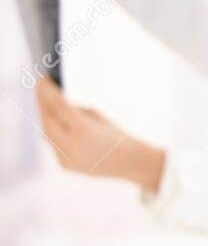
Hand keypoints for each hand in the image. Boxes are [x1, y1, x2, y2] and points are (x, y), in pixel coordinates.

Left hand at [35, 76, 164, 191]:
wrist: (128, 162)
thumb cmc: (114, 135)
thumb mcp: (96, 116)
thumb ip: (73, 108)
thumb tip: (51, 98)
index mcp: (84, 130)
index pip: (57, 105)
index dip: (46, 90)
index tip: (42, 80)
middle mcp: (73, 146)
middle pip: (47, 119)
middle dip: (42, 103)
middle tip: (41, 89)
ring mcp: (68, 158)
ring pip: (47, 133)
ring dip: (45, 116)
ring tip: (46, 103)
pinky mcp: (65, 165)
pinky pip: (52, 144)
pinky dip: (52, 132)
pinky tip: (55, 122)